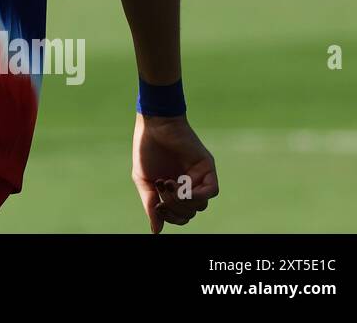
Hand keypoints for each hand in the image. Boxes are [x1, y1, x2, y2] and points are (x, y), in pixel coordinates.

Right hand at [132, 114, 218, 232]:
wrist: (154, 125)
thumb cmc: (146, 149)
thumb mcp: (145, 181)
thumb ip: (151, 205)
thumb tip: (156, 232)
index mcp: (175, 189)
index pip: (181, 215)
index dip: (170, 216)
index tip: (157, 206)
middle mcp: (189, 185)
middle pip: (191, 212)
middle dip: (174, 208)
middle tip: (161, 192)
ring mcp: (199, 176)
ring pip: (201, 205)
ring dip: (182, 200)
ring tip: (167, 184)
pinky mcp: (207, 167)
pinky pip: (211, 191)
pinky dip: (197, 195)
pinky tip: (182, 187)